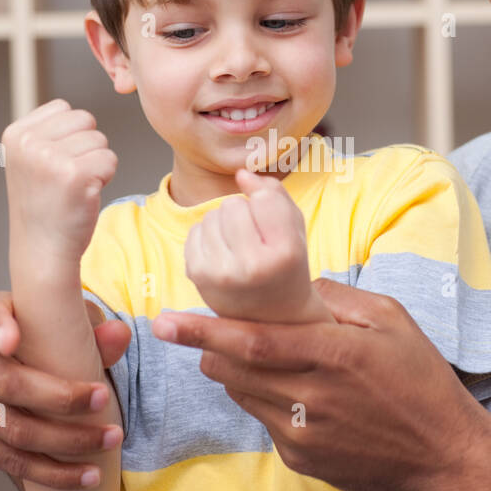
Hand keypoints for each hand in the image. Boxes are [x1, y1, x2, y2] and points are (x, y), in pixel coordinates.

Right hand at [0, 290, 130, 490]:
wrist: (34, 381)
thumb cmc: (55, 345)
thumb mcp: (76, 330)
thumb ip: (97, 333)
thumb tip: (119, 335)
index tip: (14, 341)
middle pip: (7, 383)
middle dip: (60, 399)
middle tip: (106, 402)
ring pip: (8, 428)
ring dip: (63, 443)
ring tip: (107, 444)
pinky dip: (46, 472)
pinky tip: (81, 476)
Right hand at [2, 98, 117, 269]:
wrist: (43, 249)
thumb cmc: (44, 204)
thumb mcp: (29, 160)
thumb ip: (45, 132)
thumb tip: (71, 110)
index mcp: (16, 134)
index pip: (64, 108)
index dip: (71, 135)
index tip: (54, 165)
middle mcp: (29, 143)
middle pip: (85, 119)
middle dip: (86, 146)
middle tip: (68, 177)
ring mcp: (50, 158)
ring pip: (100, 139)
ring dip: (96, 163)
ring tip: (75, 186)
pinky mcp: (75, 175)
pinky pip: (110, 159)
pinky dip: (106, 177)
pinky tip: (84, 195)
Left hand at [151, 277, 490, 490]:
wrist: (444, 452)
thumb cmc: (422, 379)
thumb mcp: (392, 319)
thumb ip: (339, 296)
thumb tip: (294, 285)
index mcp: (335, 355)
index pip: (253, 341)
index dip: (205, 331)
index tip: (167, 320)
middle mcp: (313, 398)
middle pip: (234, 372)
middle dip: (206, 349)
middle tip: (185, 329)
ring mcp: (304, 435)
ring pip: (243, 396)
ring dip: (230, 373)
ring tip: (239, 355)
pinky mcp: (301, 460)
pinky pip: (263, 422)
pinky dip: (261, 401)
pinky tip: (286, 391)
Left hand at [184, 168, 332, 323]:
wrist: (271, 316)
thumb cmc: (286, 266)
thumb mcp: (295, 227)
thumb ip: (273, 193)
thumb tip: (240, 174)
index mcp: (284, 253)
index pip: (263, 198)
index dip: (267, 205)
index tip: (274, 230)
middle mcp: (251, 266)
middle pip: (233, 205)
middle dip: (243, 214)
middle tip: (255, 242)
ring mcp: (219, 273)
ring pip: (211, 215)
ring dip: (223, 225)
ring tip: (239, 250)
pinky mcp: (196, 275)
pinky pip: (195, 230)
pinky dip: (208, 237)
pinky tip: (223, 257)